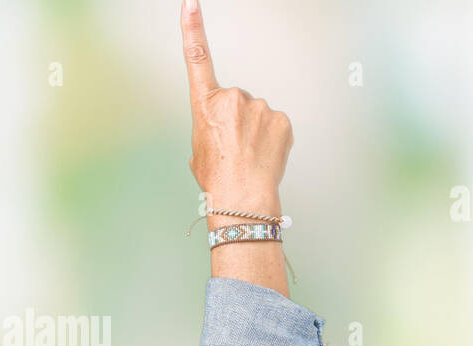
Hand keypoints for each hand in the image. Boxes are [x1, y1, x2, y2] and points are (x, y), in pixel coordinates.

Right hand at [182, 0, 291, 220]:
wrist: (243, 198)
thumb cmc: (217, 178)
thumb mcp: (199, 150)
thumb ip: (210, 127)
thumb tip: (225, 129)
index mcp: (206, 104)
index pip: (197, 59)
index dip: (193, 29)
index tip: (191, 5)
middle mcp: (233, 98)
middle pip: (236, 101)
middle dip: (236, 120)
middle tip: (233, 148)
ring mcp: (260, 107)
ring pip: (257, 114)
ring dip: (254, 131)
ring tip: (248, 156)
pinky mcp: (281, 119)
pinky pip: (274, 125)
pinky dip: (271, 138)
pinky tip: (264, 155)